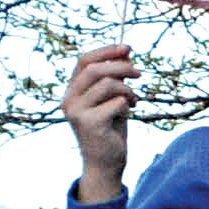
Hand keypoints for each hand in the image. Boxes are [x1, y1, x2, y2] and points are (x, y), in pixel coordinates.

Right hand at [64, 44, 138, 203]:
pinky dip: (128, 105)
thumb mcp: (113, 97)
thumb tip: (125, 52)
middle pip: (95, 69)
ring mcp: (76, 111)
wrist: (106, 160)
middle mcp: (69, 99)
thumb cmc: (110, 126)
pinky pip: (117, 102)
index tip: (128, 48)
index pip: (84, 60)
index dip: (106, 51)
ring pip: (108, 84)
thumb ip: (114, 77)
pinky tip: (128, 113)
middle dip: (122, 67)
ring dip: (128, 90)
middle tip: (139, 74)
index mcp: (72, 90)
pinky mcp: (89, 123)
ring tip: (133, 100)